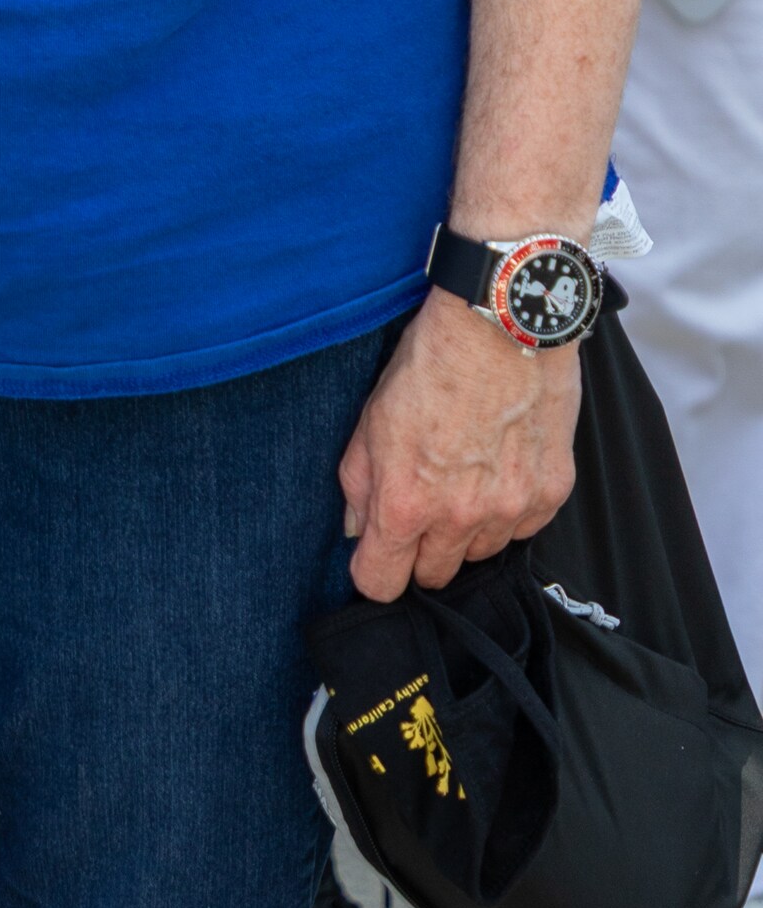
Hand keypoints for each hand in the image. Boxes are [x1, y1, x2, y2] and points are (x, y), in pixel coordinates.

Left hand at [339, 289, 580, 599]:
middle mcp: (460, 517)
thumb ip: (359, 482)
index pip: (382, 583)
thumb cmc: (432, 361)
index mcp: (406, 500)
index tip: (375, 558)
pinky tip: (498, 467)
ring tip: (464, 476)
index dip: (373, 573)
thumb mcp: (371, 416)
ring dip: (467, 530)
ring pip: (480, 554)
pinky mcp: (550, 494)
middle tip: (422, 503)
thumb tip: (357, 527)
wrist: (502, 324)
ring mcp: (510, 508)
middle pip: (434, 576)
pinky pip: (522, 530)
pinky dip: (508, 510)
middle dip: (420, 551)